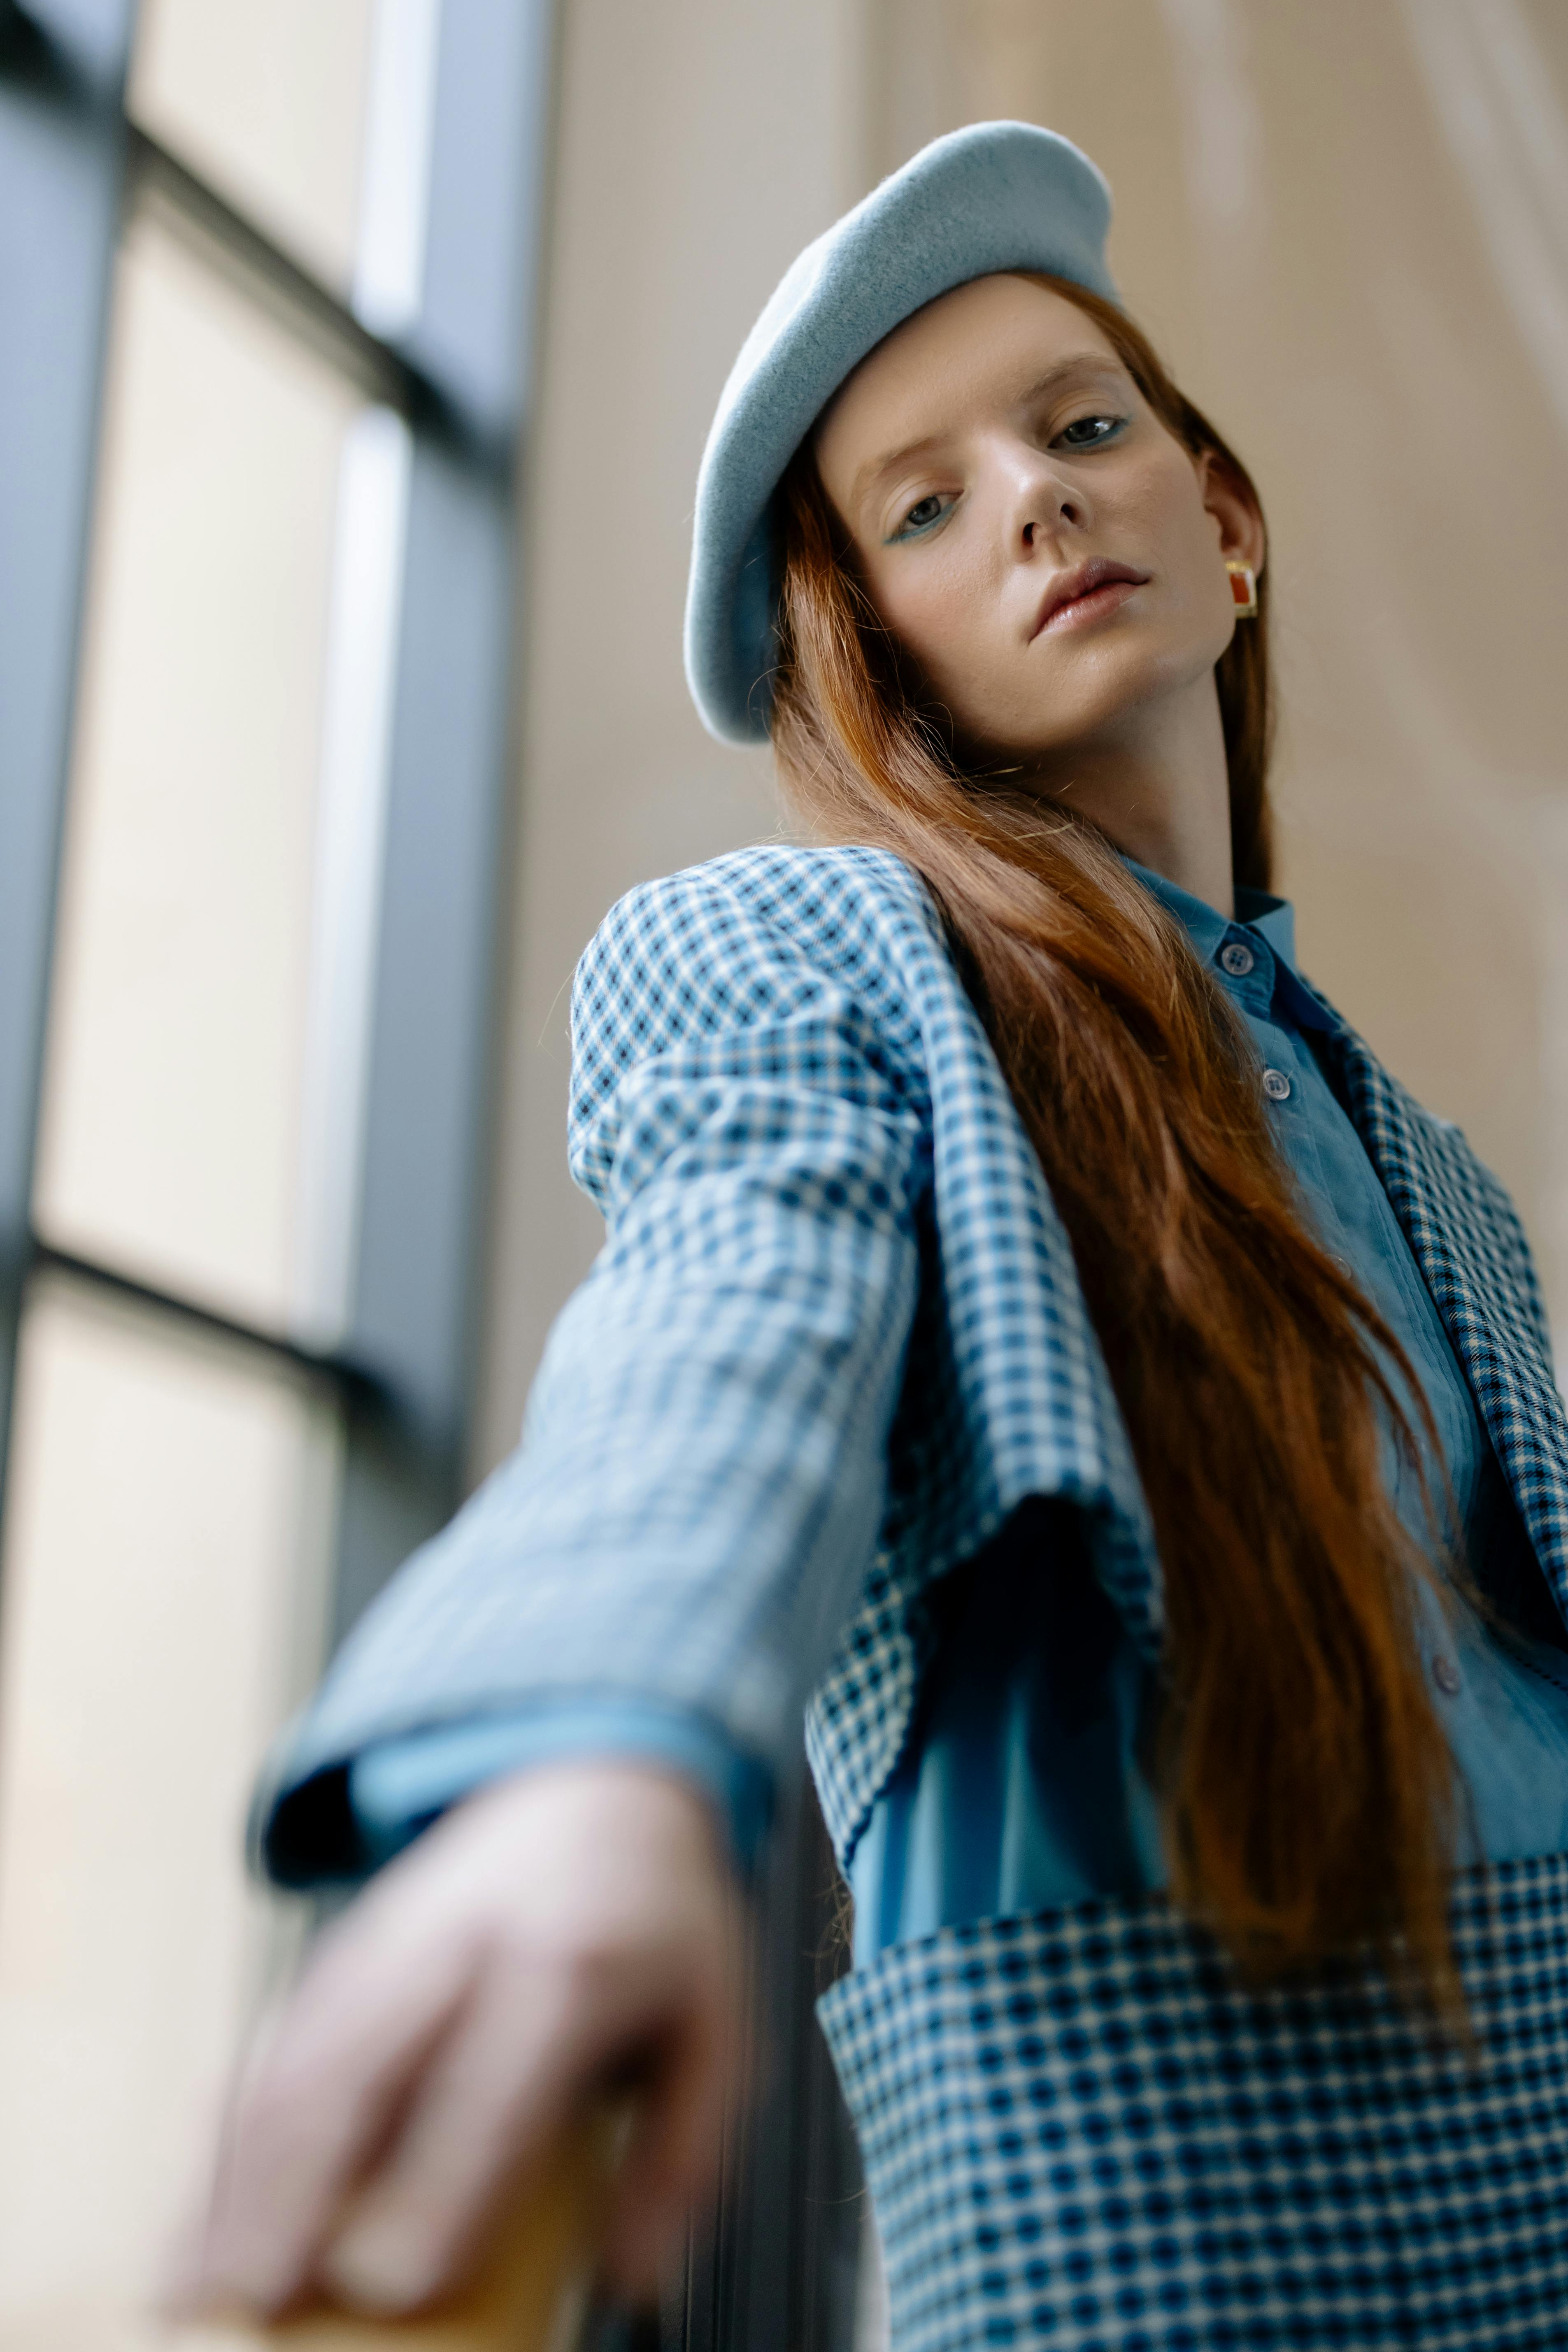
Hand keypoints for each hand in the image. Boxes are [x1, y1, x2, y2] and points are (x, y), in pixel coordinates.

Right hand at [173, 1760, 745, 2318]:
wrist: (597, 1784)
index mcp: (570, 1964)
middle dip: (292, 2188)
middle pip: (356, 2063)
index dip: (435, 2178)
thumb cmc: (660, 1922)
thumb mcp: (715, 2026)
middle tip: (254, 2298)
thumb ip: (684, 2157)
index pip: (490, 2080)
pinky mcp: (338, 1953)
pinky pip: (270, 2046)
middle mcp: (461, 1946)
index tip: (392, 2283)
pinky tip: (201, 2218)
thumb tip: (638, 2282)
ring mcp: (385, 1942)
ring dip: (234, 2175)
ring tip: (199, 2286)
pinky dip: (224, 2140)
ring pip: (289, 2058)